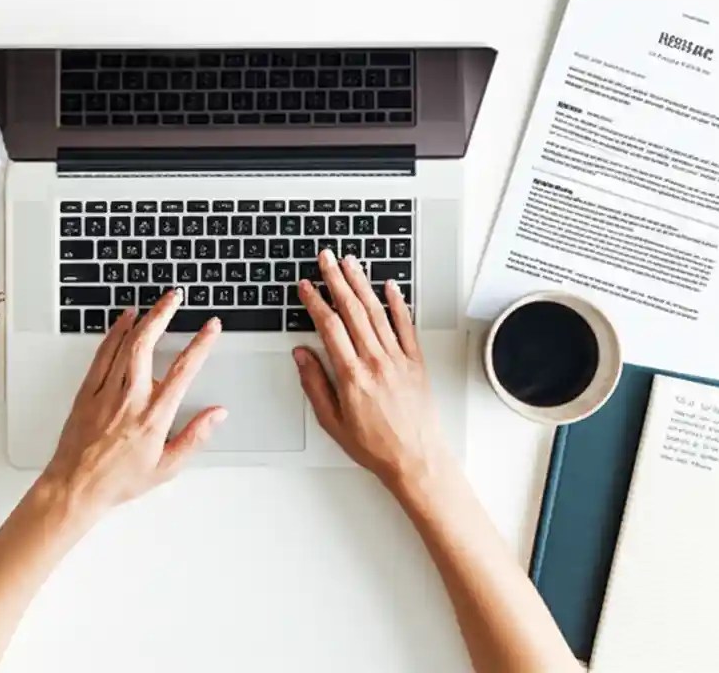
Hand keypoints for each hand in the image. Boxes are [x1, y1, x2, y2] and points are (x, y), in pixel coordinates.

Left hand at [40, 290, 225, 512]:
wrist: (76, 487)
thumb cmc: (118, 481)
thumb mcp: (167, 467)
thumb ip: (195, 436)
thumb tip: (217, 414)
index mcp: (153, 417)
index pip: (182, 371)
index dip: (200, 344)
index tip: (210, 327)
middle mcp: (130, 399)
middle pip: (147, 344)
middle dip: (164, 315)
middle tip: (176, 298)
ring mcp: (105, 393)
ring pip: (124, 345)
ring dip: (143, 319)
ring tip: (156, 304)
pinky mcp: (87, 392)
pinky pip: (102, 355)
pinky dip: (114, 334)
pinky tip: (123, 321)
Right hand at [292, 250, 448, 488]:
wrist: (415, 459)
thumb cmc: (375, 446)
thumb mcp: (332, 422)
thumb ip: (315, 384)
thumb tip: (302, 355)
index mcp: (352, 375)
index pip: (329, 327)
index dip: (315, 302)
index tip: (306, 286)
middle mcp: (376, 361)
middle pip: (352, 310)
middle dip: (337, 280)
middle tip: (326, 259)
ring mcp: (398, 359)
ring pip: (377, 312)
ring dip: (362, 283)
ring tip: (351, 263)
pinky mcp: (416, 362)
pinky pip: (406, 326)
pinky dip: (398, 303)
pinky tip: (390, 286)